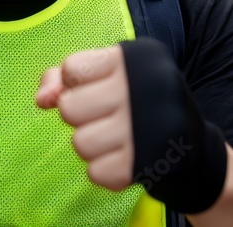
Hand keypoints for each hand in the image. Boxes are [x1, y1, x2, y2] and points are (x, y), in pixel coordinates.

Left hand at [36, 46, 134, 190]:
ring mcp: (144, 128)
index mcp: (131, 59)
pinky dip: (106, 169)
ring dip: (91, 144)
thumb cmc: (138, 100)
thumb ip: (65, 78)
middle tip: (103, 116)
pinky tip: (124, 156)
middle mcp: (140, 88)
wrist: (190, 143)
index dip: (75, 82)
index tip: (96, 87)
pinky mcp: (144, 164)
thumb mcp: (108, 74)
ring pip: (80, 143)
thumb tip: (41, 99)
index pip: (72, 69)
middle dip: (79, 115)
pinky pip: (96, 173)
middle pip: (69, 108)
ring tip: (114, 138)